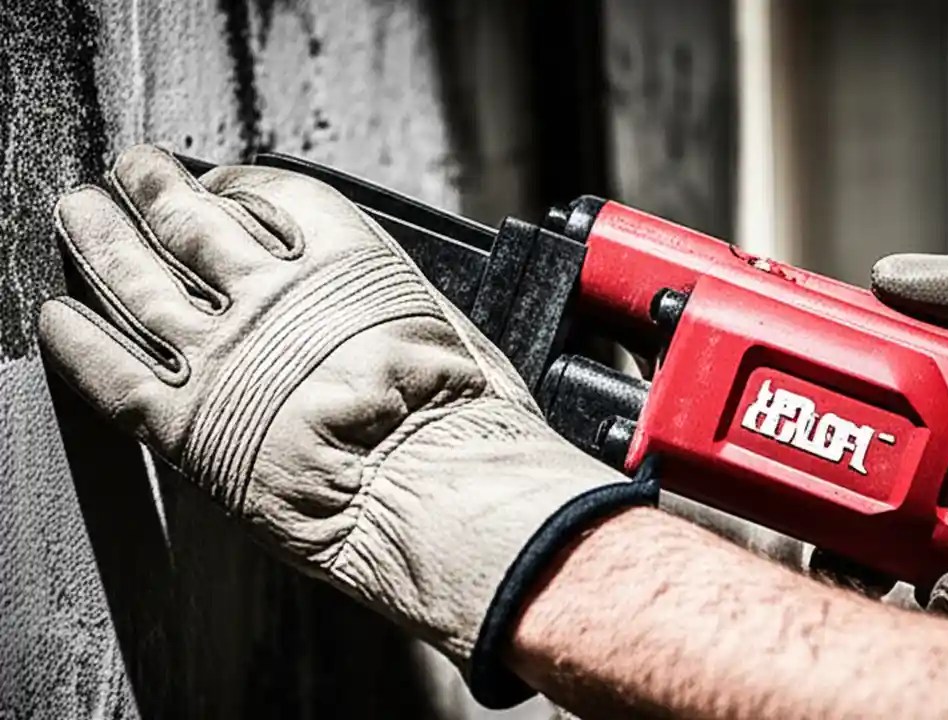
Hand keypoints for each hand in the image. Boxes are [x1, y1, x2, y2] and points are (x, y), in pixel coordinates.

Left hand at [38, 145, 651, 708]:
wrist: (442, 499)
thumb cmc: (468, 429)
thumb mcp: (457, 336)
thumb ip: (400, 308)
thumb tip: (384, 304)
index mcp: (347, 267)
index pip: (276, 194)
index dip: (241, 181)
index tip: (221, 179)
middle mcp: (275, 299)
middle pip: (193, 222)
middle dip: (154, 188)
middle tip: (130, 168)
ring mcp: (225, 359)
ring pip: (140, 282)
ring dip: (102, 240)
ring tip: (79, 211)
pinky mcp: (189, 428)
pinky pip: (114, 373)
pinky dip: (78, 342)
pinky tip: (56, 317)